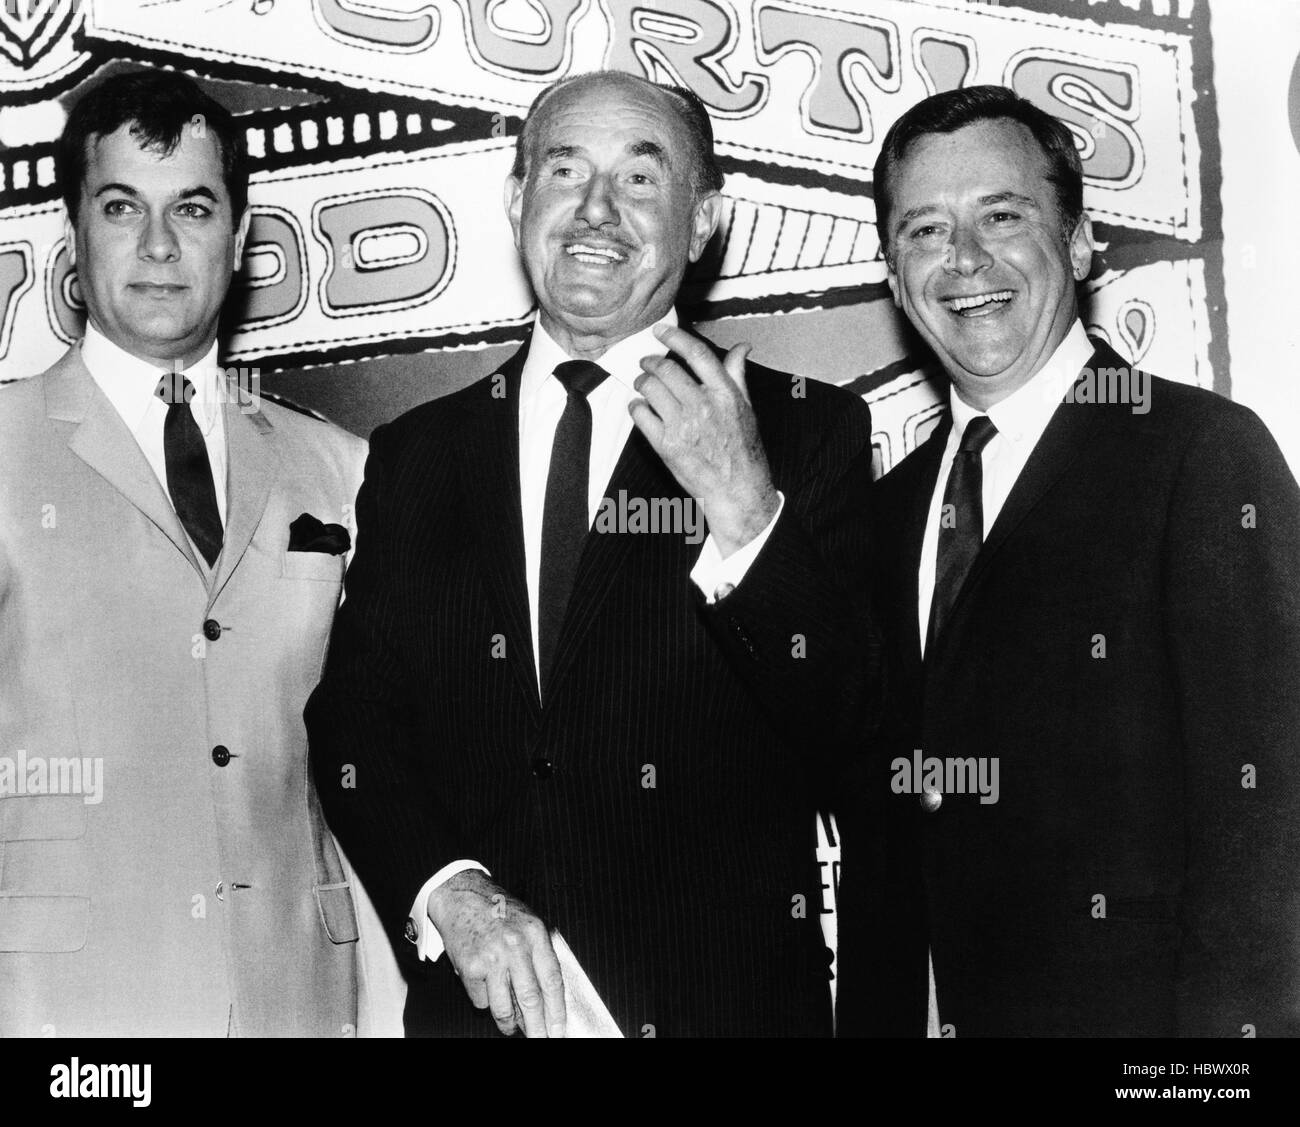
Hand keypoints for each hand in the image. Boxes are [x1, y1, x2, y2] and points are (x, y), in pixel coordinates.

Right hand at [426, 869, 565, 1037]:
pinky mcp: (470, 967)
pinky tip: (485, 989)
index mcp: (535, 934)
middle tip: (540, 1040)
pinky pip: (481, 1000)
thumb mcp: (527, 924)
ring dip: (509, 1024)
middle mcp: (515, 946)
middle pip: (531, 999)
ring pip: (505, 1008)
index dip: (557, 1011)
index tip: (559, 1030)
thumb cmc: (497, 911)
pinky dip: (485, 1001)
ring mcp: (492, 958)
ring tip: (511, 1027)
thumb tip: (545, 999)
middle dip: (537, 1028)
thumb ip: (538, 956)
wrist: (461, 896)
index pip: (552, 981)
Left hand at [631, 324, 779, 557]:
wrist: (737, 491)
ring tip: (643, 384)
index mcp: (725, 394)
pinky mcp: (666, 445)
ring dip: (642, 382)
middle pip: (667, 369)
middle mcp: (703, 407)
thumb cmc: (743, 450)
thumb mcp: (746, 409)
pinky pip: (640, 415)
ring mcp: (683, 427)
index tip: (660, 331)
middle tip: (646, 363)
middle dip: (650, 362)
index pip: (697, 354)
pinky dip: (636, 406)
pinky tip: (640, 407)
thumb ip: (737, 375)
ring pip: (650, 389)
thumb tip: (742, 348)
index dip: (675, 337)